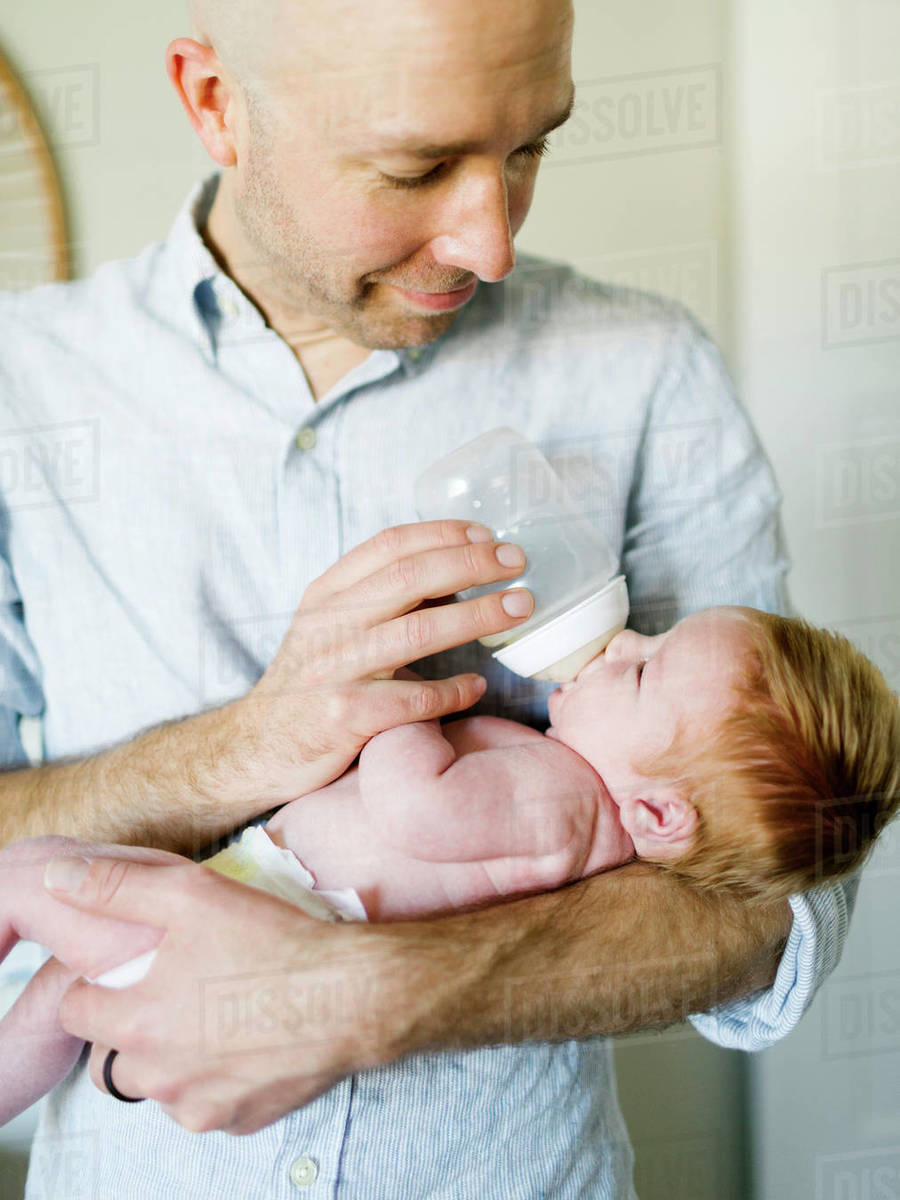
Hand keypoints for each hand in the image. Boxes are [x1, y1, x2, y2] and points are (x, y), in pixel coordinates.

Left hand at [44, 853, 398, 1134]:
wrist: (352, 995)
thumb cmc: (272, 943)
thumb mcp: (190, 894)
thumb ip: (117, 887)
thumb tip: (60, 879)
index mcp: (138, 1022)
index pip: (78, 1012)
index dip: (101, 985)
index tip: (134, 968)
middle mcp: (160, 1076)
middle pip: (118, 1055)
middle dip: (138, 1025)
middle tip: (184, 987)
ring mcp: (201, 1105)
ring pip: (164, 1083)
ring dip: (179, 1055)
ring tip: (221, 1011)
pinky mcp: (241, 1120)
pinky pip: (211, 1102)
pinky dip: (221, 1077)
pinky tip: (252, 1038)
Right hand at [234, 520, 532, 801]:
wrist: (255, 749)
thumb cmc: (310, 684)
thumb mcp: (332, 629)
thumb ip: (381, 602)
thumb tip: (456, 573)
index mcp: (327, 593)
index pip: (390, 545)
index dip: (443, 534)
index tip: (488, 534)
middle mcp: (328, 623)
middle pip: (409, 577)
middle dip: (471, 564)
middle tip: (517, 563)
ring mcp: (335, 669)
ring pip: (418, 631)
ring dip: (478, 616)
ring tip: (520, 608)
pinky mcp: (345, 716)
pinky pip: (414, 698)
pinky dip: (453, 690)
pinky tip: (476, 686)